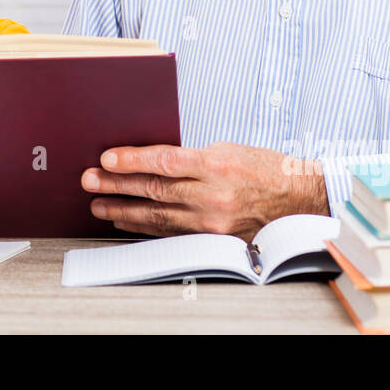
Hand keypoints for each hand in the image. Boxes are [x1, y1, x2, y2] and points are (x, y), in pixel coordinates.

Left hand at [80, 143, 328, 240]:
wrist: (299, 200)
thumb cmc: (264, 168)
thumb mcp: (229, 149)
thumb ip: (192, 157)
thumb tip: (151, 160)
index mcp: (218, 164)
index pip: (165, 161)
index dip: (132, 160)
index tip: (106, 158)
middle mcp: (214, 196)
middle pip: (155, 190)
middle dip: (117, 185)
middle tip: (89, 180)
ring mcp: (213, 222)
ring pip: (158, 216)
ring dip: (124, 210)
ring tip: (98, 204)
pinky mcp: (214, 239)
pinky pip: (172, 233)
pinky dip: (145, 227)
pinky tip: (126, 220)